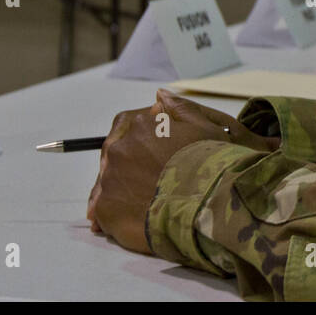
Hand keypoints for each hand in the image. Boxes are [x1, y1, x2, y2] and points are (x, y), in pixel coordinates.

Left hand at [87, 89, 251, 253]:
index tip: (152, 154)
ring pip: (109, 182)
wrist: (210, 204)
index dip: (139, 140)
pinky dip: (113, 214)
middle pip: (115, 155)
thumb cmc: (212, 164)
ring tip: (142, 204)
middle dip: (128, 166)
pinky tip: (130, 219)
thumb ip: (180, 109)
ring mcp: (110, 179)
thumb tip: (159, 95)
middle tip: (149, 182)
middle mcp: (120, 149)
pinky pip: (103, 210)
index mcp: (141, 125)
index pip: (128, 126)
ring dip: (121, 189)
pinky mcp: (106, 209)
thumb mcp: (206, 127)